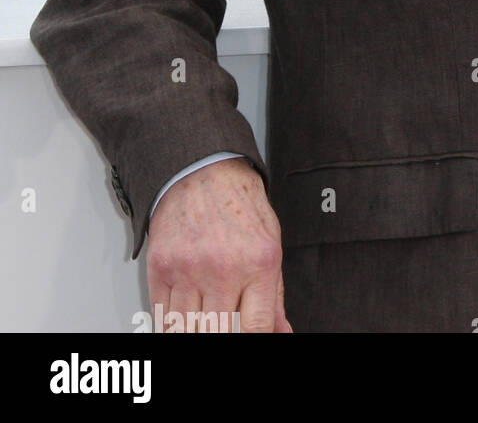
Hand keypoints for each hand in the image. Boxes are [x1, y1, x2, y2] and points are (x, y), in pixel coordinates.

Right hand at [146, 157, 289, 332]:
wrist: (201, 171)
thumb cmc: (239, 203)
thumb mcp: (271, 242)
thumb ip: (275, 294)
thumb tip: (282, 332)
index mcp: (259, 263)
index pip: (257, 328)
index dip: (254, 341)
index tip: (250, 336)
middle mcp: (224, 268)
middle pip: (219, 335)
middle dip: (222, 337)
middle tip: (223, 327)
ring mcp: (189, 271)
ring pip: (188, 331)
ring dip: (196, 332)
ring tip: (205, 321)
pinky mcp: (161, 269)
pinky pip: (162, 317)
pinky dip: (172, 325)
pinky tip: (183, 319)